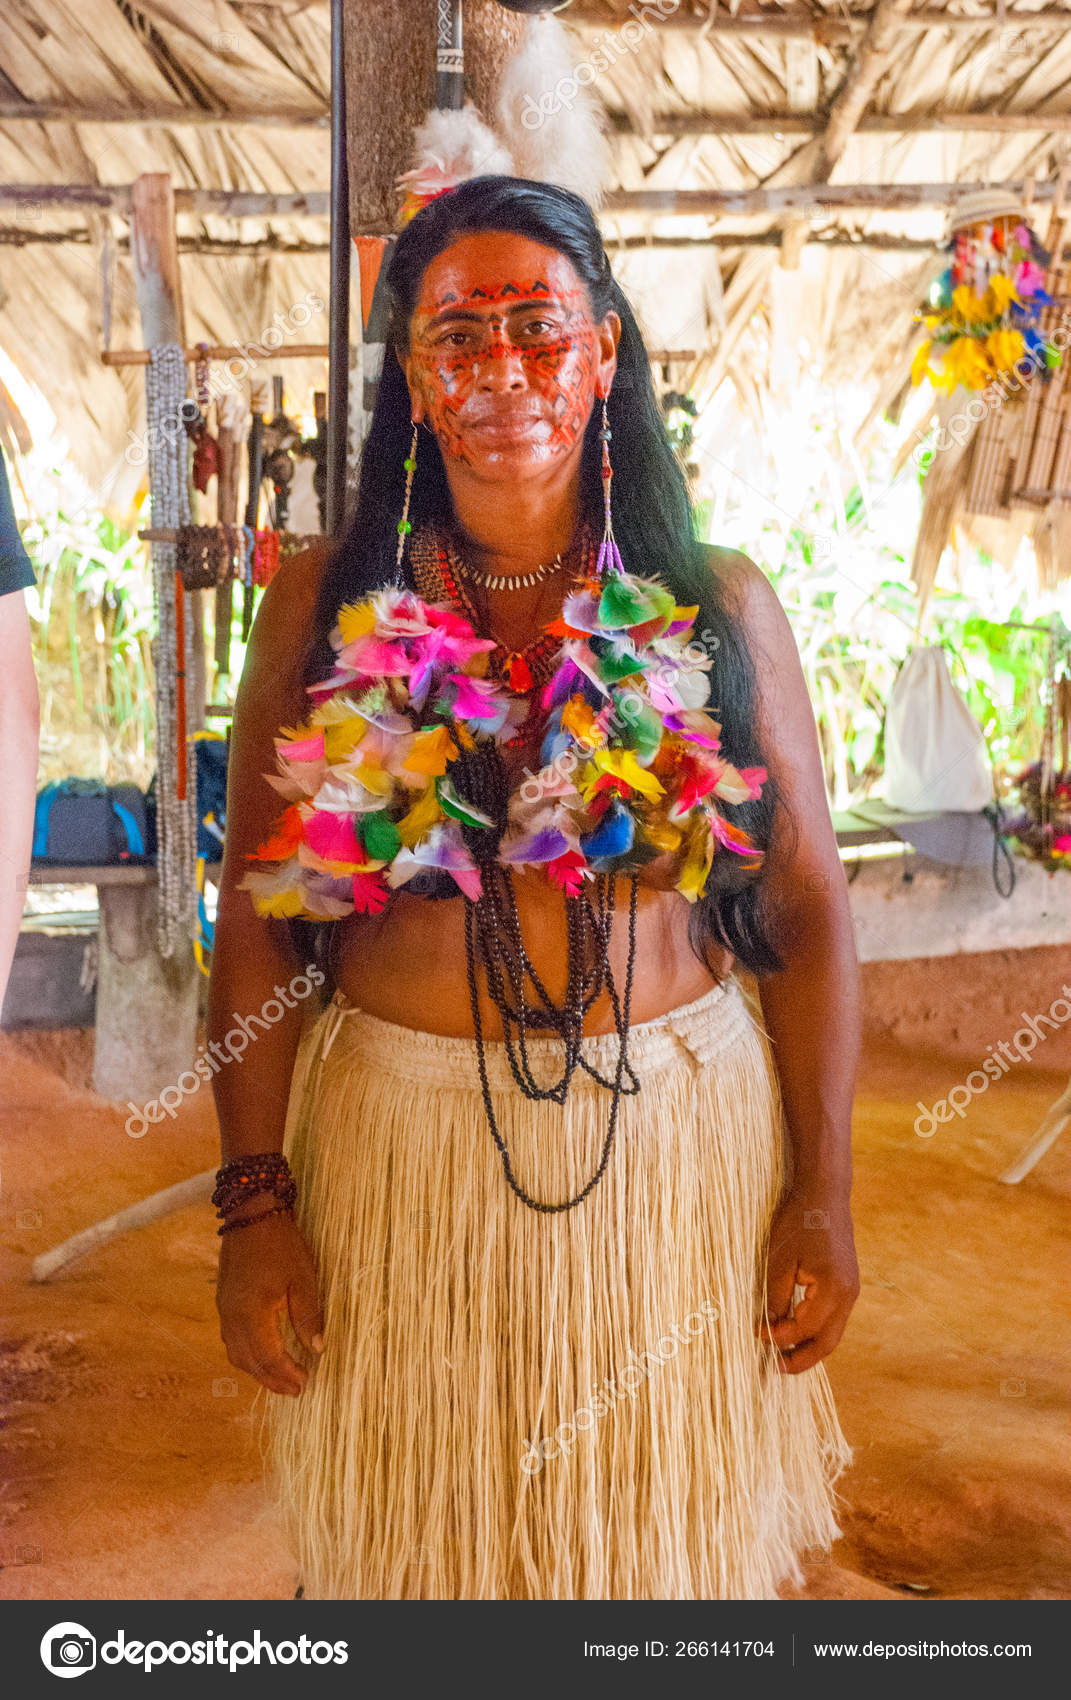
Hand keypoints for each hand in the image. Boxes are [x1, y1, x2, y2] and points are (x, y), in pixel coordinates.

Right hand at [216, 1210, 323, 1395]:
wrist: (251, 1213)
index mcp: (251, 1313)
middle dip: (271, 1379)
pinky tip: (263, 1353)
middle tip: (294, 1390)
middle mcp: (232, 1317)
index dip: (286, 1374)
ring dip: (257, 1370)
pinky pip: (231, 1339)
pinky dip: (248, 1354)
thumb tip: (317, 1348)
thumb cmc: (280, 1243)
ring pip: (236, 1353)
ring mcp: (224, 1309)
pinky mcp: (224, 1301)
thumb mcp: (302, 1279)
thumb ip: (308, 1316)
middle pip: (248, 1361)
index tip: (305, 1383)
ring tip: (280, 1377)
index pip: (268, 1356)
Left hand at [757, 1185, 858, 1374]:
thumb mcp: (779, 1260)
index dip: (779, 1337)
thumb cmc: (798, 1222)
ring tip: (783, 1355)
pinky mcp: (847, 1284)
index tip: (756, 1335)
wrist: (823, 1193)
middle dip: (802, 1360)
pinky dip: (815, 1330)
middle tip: (775, 1369)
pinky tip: (795, 1329)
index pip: (805, 1329)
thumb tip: (768, 1329)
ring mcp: (851, 1290)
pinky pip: (833, 1317)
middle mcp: (849, 1295)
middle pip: (828, 1343)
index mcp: (834, 1289)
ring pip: (833, 1333)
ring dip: (809, 1347)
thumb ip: (776, 1298)